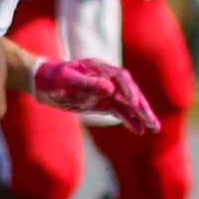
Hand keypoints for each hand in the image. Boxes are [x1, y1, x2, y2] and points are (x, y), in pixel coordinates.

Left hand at [33, 57, 160, 135]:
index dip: (129, 90)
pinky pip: (121, 112)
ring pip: (129, 104)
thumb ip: (88, 84)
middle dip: (142, 106)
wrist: (44, 83)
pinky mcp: (104, 103)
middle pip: (130, 91)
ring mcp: (107, 91)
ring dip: (142, 115)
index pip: (121, 78)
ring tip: (155, 128)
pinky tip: (140, 130)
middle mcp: (108, 79)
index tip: (135, 104)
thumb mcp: (68, 81)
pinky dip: (130, 120)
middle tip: (152, 120)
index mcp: (100, 68)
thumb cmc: (54, 78)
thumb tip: (110, 88)